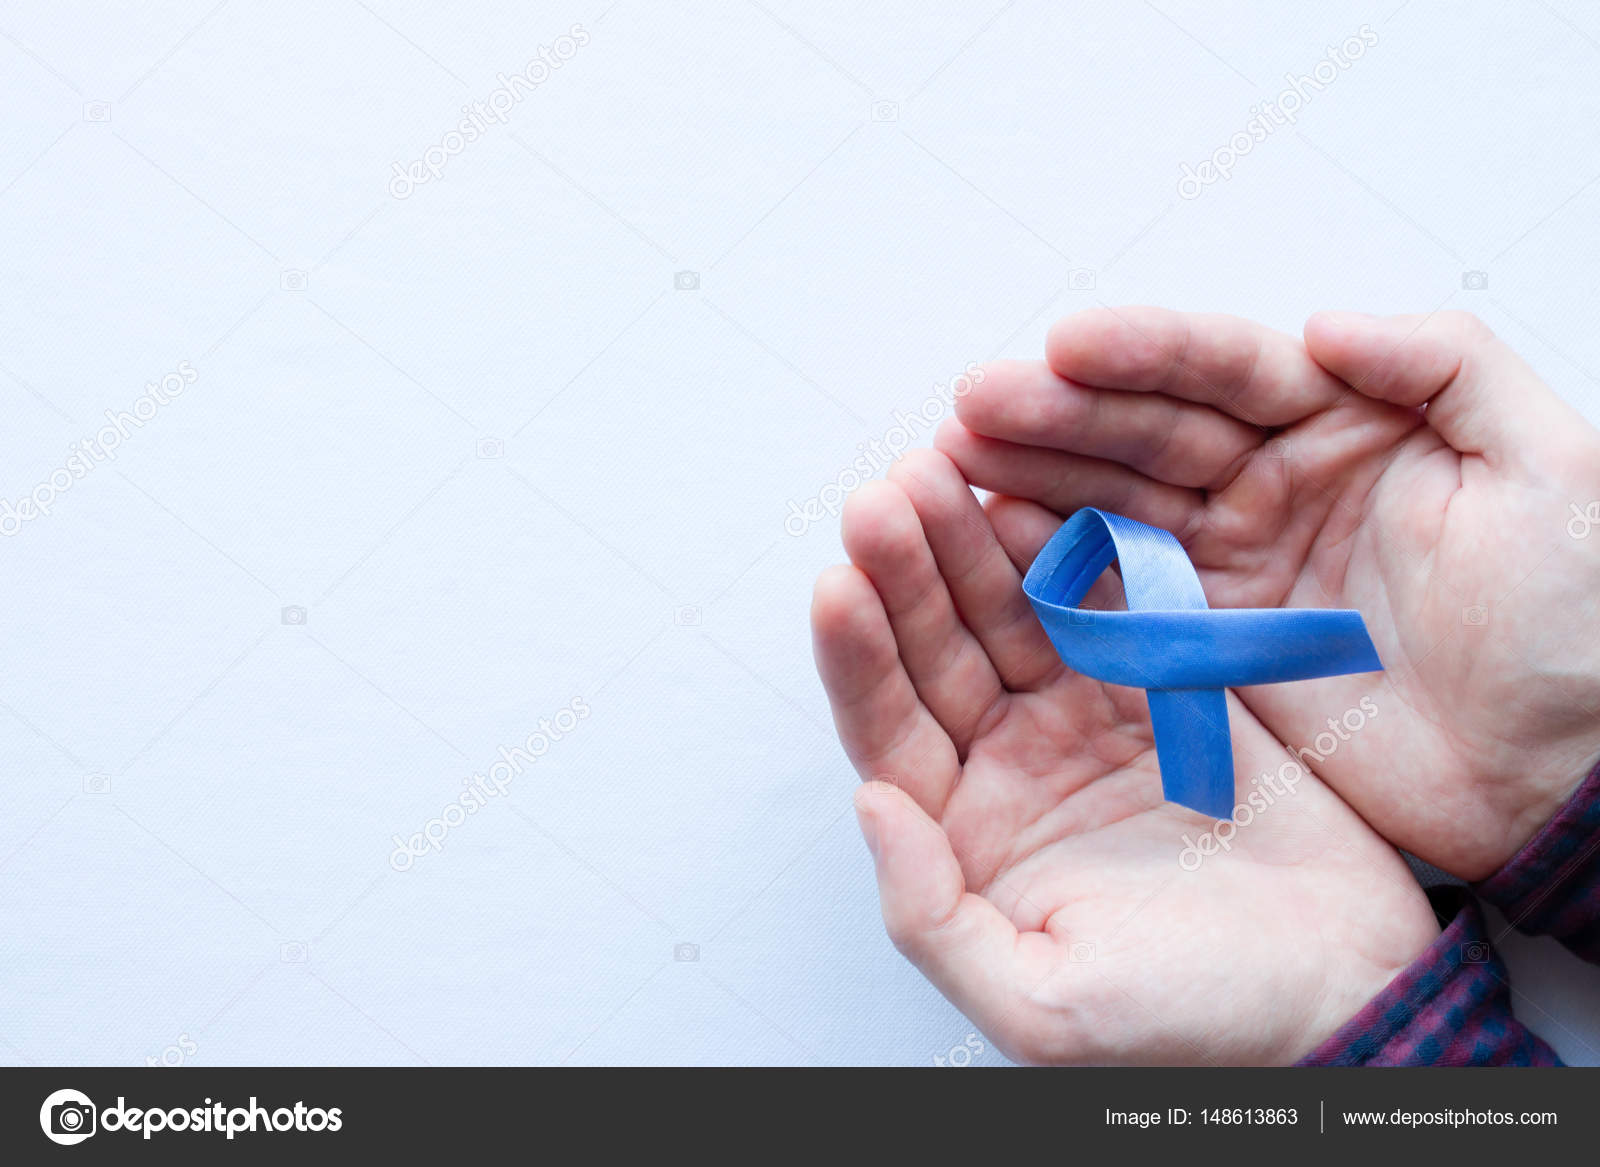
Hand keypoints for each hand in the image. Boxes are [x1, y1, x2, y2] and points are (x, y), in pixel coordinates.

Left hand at [811, 451, 1436, 1064]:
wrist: (1342, 996)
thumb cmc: (1188, 1022)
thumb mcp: (1039, 1003)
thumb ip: (931, 914)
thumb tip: (870, 804)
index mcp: (966, 834)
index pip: (889, 728)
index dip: (860, 656)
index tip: (838, 581)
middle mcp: (1011, 764)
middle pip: (938, 650)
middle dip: (909, 571)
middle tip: (889, 493)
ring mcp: (1085, 716)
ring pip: (1009, 610)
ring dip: (973, 542)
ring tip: (946, 470)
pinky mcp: (1163, 683)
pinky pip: (1102, 601)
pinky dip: (1071, 550)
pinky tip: (1039, 497)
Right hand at [937, 308, 1599, 879]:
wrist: (1566, 780)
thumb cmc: (1580, 627)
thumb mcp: (1554, 468)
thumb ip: (1447, 368)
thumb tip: (1327, 323)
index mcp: (1353, 425)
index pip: (1230, 371)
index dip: (1145, 354)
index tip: (1068, 346)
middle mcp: (1280, 484)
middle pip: (1151, 431)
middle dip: (1060, 413)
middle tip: (977, 407)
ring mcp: (1238, 565)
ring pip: (1120, 503)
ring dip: (1037, 478)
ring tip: (959, 463)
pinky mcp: (1211, 643)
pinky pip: (1122, 590)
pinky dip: (1058, 564)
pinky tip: (1000, 539)